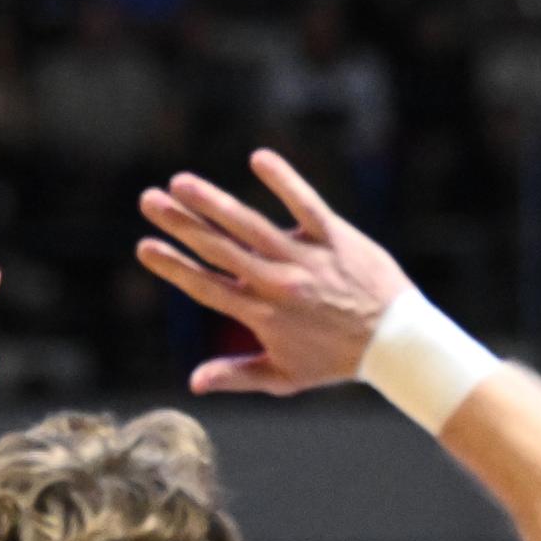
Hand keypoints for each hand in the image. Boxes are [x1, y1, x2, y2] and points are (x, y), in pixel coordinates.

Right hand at [134, 150, 418, 396]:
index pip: (207, 287)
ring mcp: (306, 258)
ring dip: (214, 202)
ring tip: (181, 182)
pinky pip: (306, 204)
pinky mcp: (334, 236)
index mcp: (262, 315)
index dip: (174, 266)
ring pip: (251, 226)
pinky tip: (258, 158)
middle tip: (148, 200)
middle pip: (220, 250)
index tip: (144, 246)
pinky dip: (284, 181)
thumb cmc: (337, 361)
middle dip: (181, 224)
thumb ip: (237, 375)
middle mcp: (279, 284)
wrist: (396, 343)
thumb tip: (193, 382)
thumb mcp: (286, 377)